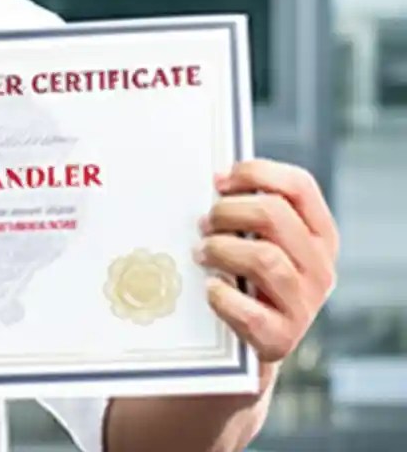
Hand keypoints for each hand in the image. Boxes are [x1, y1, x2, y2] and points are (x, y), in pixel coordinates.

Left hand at [196, 160, 338, 371]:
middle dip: (227, 211)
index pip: (299, 185)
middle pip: (273, 214)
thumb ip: (249, 213)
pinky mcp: (282, 338)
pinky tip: (210, 288)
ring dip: (220, 249)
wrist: (248, 349)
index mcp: (320, 235)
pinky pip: (248, 310)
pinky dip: (221, 295)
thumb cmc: (247, 283)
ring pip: (264, 258)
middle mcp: (320, 267)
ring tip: (201, 253)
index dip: (255, 173)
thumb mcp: (260, 243)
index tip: (219, 181)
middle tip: (204, 224)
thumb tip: (215, 181)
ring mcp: (305, 304)